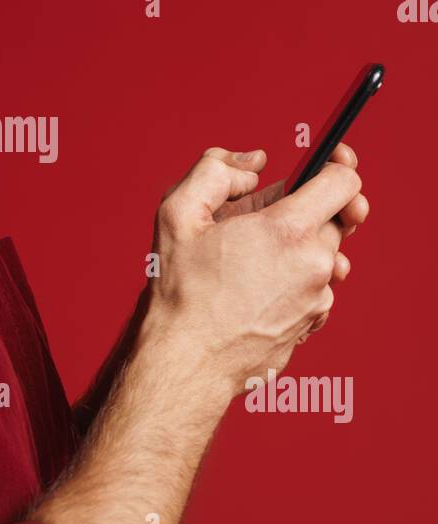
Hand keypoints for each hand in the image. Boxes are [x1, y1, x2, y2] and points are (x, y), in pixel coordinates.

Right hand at [144, 145, 365, 398]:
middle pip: (335, 219)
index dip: (337, 165)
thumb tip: (253, 163)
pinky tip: (259, 291)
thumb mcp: (179, 213)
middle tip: (264, 221)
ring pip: (324, 256)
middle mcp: (314, 264)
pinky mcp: (312, 324)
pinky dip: (296, 283)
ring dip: (298, 250)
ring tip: (254, 262)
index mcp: (288, 230)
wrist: (188, 360)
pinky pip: (317, 290)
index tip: (328, 162)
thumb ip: (216, 170)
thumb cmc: (181, 292)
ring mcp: (317, 299)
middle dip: (306, 212)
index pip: (345, 182)